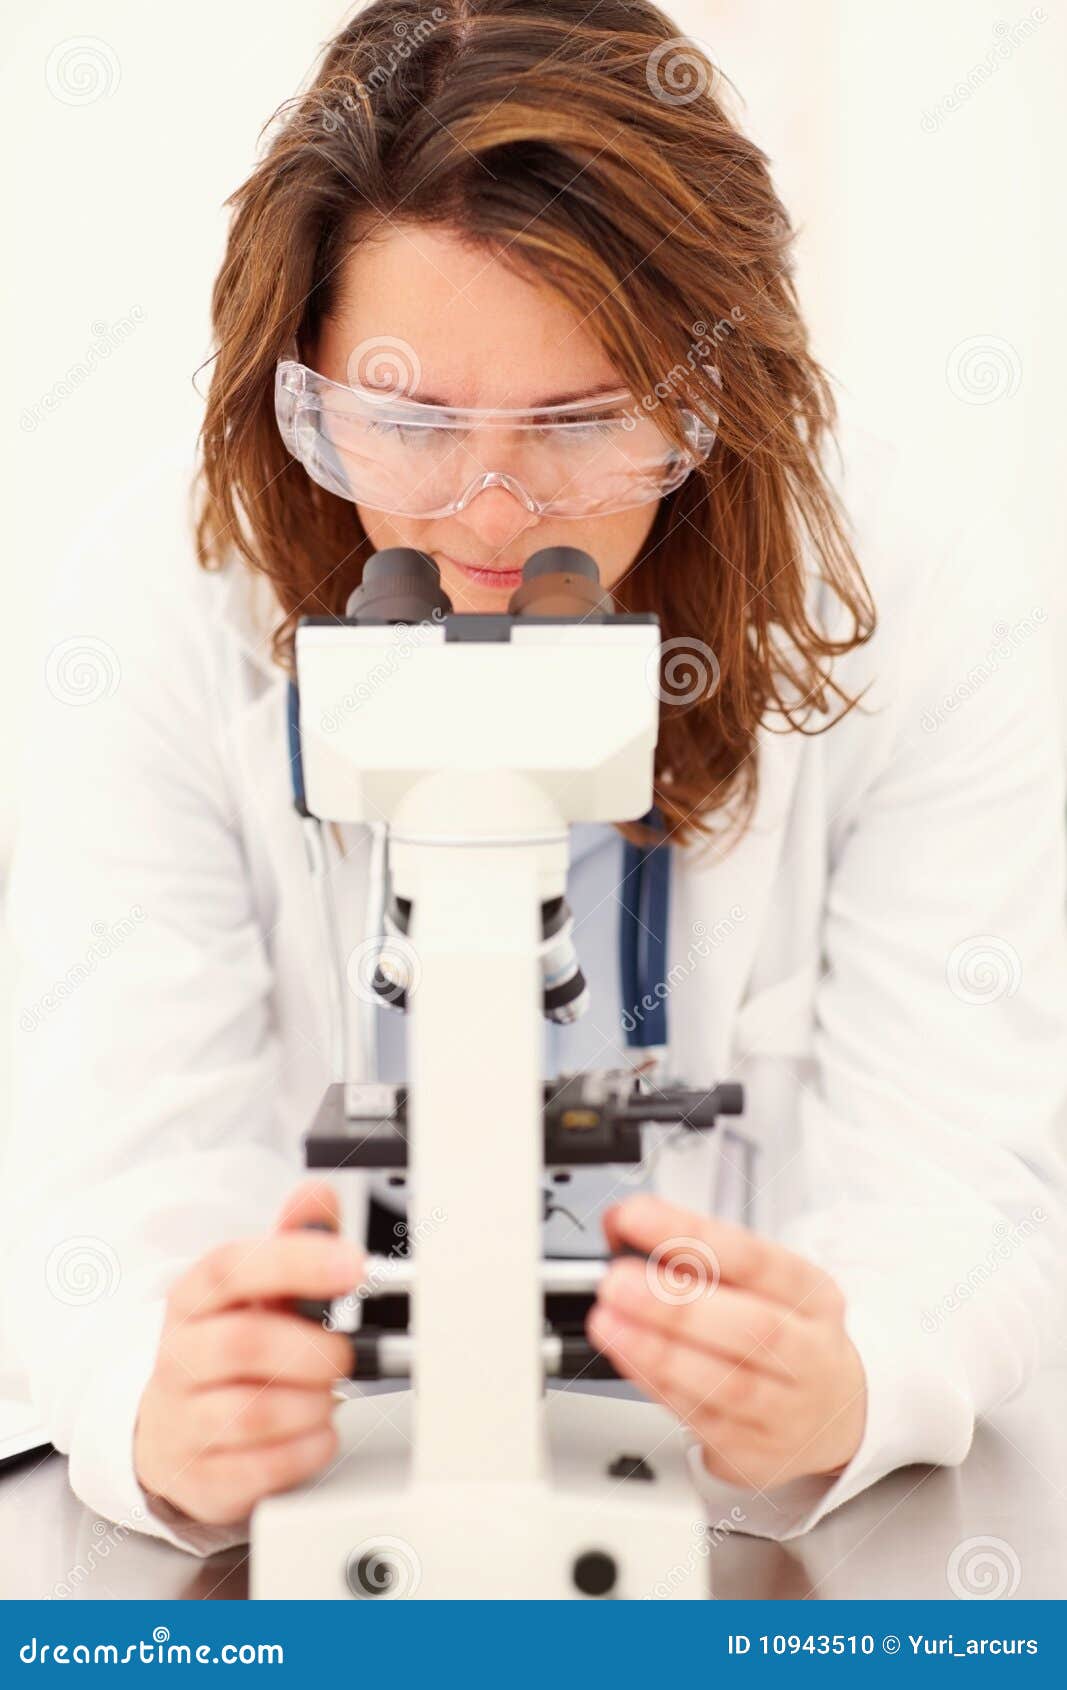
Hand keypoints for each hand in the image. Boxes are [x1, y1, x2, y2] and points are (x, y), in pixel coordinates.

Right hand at [134, 1182, 361, 1525]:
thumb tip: (319, 1196)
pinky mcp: (201, 1477)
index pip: (232, 1268)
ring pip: (254, 1413)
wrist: (172, 1428)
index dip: (296, 1262)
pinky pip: (262, 1470)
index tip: (352, 1265)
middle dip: (314, 1349)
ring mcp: (183, 1421)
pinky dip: (307, 1449)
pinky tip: (318, 1431)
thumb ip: (293, 1241)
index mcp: (194, 1298)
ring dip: (313, 1402)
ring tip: (327, 1392)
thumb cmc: (227, 1347)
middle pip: (244, 1344)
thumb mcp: (255, 1290)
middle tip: (344, 1352)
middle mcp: (180, 1357)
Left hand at [587, 1195, 866, 1490]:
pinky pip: (702, 1421)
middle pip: (749, 1329)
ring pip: (726, 1385)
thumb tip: (621, 1226)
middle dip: (674, 1303)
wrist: (837, 1412)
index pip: (752, 1257)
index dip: (689, 1235)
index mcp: (811, 1294)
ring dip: (657, 1352)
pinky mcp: (758, 1453)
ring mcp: (789, 1409)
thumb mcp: (760, 1282)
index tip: (634, 1216)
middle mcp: (810, 1352)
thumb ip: (694, 1253)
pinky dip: (657, 1387)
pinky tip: (627, 1359)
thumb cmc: (785, 1332)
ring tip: (608, 1322)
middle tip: (615, 1282)